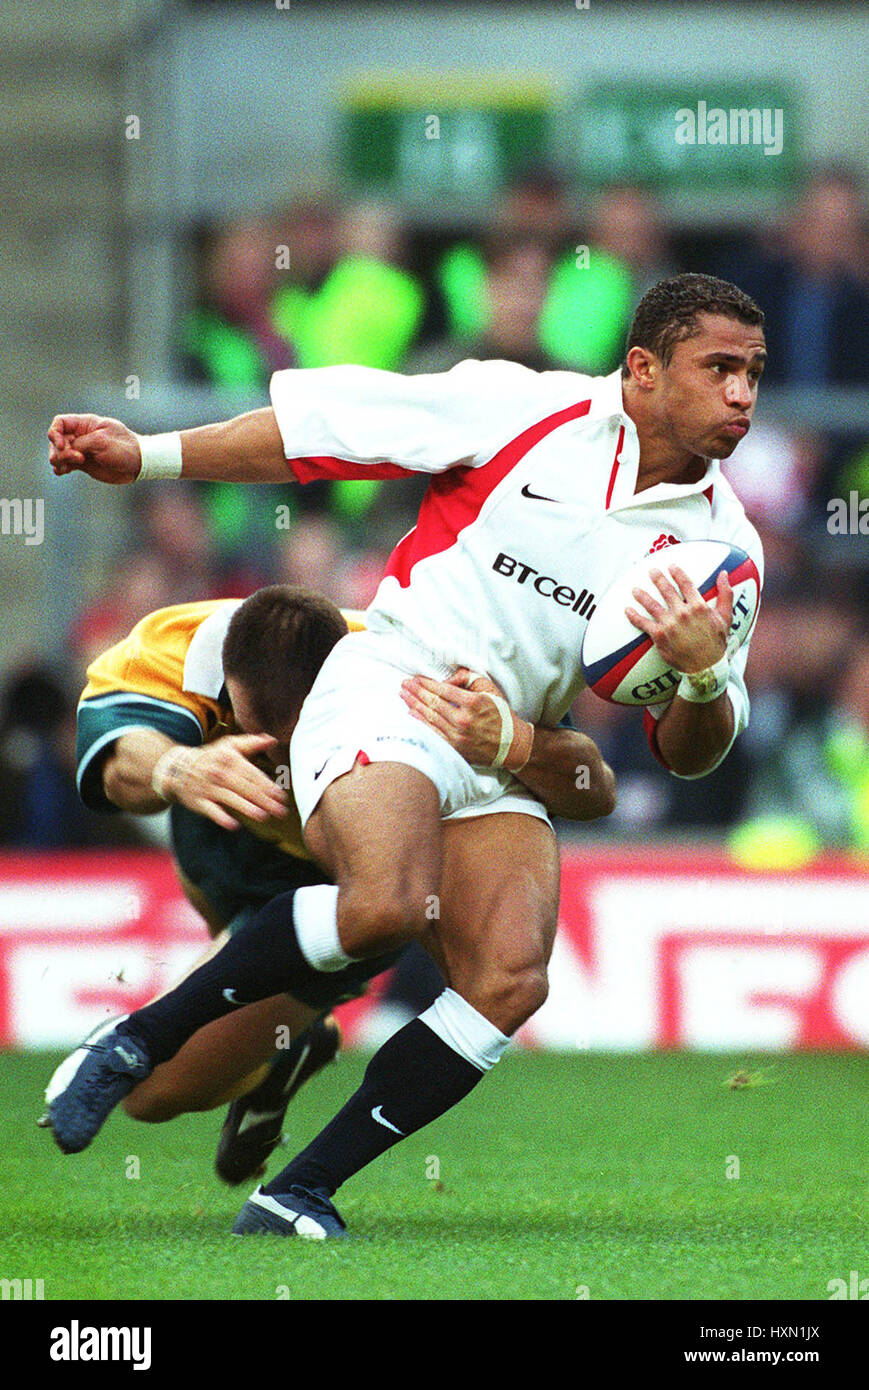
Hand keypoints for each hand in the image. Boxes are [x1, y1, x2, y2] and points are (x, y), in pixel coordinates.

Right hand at [48, 414, 141, 483]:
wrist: (138, 464)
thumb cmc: (124, 448)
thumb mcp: (101, 441)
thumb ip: (80, 444)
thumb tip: (64, 451)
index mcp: (85, 424)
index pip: (60, 423)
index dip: (55, 433)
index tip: (63, 445)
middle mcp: (80, 436)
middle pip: (56, 440)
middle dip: (58, 451)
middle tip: (76, 459)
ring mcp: (80, 450)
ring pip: (58, 454)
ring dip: (58, 461)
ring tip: (69, 468)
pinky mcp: (82, 464)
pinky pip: (64, 465)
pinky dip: (60, 469)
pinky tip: (65, 471)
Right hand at [154, 733, 288, 830]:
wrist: (177, 768)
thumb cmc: (211, 757)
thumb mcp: (228, 746)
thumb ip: (251, 743)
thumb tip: (272, 739)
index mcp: (229, 759)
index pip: (251, 774)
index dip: (267, 785)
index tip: (281, 795)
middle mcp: (219, 773)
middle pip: (244, 787)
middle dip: (263, 799)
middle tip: (280, 810)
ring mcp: (208, 788)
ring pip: (230, 798)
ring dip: (246, 807)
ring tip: (262, 816)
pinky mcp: (198, 802)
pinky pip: (210, 810)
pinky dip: (220, 817)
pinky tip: (233, 825)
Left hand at [400, 667, 533, 770]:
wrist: (511, 744)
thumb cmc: (501, 714)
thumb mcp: (490, 690)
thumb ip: (469, 679)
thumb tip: (448, 678)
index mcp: (473, 703)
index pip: (443, 690)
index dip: (427, 683)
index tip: (416, 678)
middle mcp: (464, 720)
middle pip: (433, 703)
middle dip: (416, 691)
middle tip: (404, 684)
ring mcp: (458, 735)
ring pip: (430, 717)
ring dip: (414, 704)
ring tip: (403, 695)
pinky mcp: (455, 747)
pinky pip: (433, 732)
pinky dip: (420, 722)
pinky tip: (411, 713)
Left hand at [625, 564, 732, 673]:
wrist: (706, 667)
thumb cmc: (717, 643)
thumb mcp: (726, 618)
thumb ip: (725, 594)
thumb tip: (724, 574)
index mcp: (699, 606)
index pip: (686, 584)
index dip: (677, 573)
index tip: (671, 566)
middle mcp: (683, 613)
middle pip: (667, 591)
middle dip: (658, 579)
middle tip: (651, 571)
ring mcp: (670, 624)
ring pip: (652, 605)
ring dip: (642, 595)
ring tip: (635, 589)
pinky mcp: (659, 636)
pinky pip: (643, 624)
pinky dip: (634, 617)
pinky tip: (627, 610)